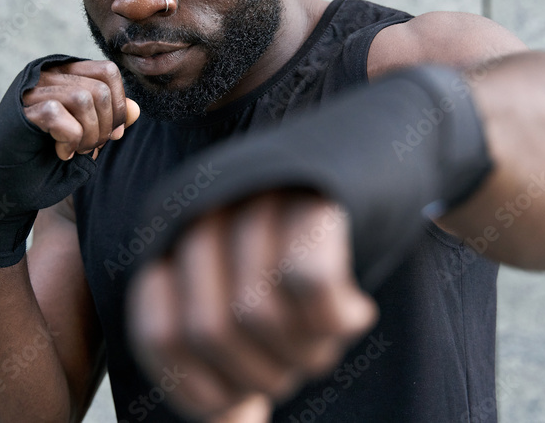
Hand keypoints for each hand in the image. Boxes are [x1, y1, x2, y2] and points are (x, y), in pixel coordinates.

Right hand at [0, 57, 140, 267]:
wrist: (7, 188)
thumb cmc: (46, 163)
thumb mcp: (89, 140)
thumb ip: (110, 122)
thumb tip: (134, 109)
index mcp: (65, 75)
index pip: (108, 71)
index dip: (119, 105)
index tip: (114, 135)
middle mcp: (48, 74)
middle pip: (100, 89)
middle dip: (105, 127)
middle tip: (90, 148)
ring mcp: (31, 89)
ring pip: (83, 98)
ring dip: (88, 134)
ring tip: (74, 150)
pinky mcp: (20, 109)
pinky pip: (58, 113)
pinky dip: (68, 137)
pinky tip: (59, 151)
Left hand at [126, 191, 377, 419]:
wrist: (386, 151)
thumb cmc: (310, 244)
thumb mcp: (255, 289)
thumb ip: (227, 348)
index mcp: (174, 230)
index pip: (158, 336)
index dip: (200, 388)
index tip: (246, 393)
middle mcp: (205, 206)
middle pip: (209, 332)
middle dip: (263, 375)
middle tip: (303, 363)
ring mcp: (257, 194)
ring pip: (257, 315)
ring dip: (306, 352)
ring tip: (331, 334)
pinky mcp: (316, 196)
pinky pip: (307, 284)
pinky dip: (334, 318)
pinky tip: (356, 311)